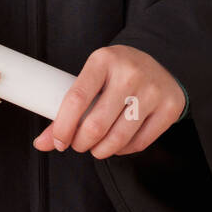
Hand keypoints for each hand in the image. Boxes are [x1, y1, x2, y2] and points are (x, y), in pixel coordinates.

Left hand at [32, 44, 185, 157]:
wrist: (158, 64)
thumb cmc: (116, 74)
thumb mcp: (92, 79)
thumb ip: (66, 109)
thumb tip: (42, 143)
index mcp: (103, 60)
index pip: (76, 99)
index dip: (63, 127)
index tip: (58, 141)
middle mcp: (130, 73)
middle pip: (96, 124)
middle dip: (81, 143)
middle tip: (78, 144)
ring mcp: (152, 90)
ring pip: (118, 138)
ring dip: (100, 151)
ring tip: (96, 147)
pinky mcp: (169, 107)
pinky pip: (139, 144)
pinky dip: (123, 150)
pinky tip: (117, 142)